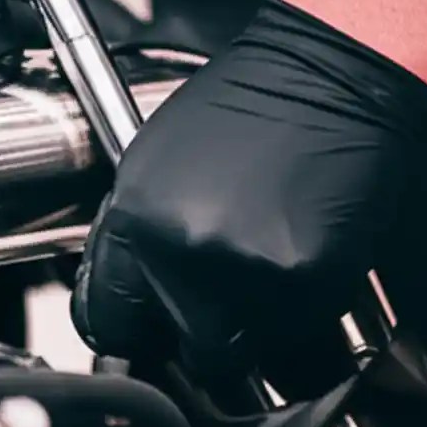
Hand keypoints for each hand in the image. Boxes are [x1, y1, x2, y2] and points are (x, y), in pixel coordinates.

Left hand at [71, 0, 426, 374]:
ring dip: (252, 325)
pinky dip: (298, 306)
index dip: (130, 333)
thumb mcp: (147, 168)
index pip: (107, 322)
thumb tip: (130, 303)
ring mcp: (246, 270)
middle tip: (220, 292)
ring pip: (243, 349)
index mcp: (133, 222)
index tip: (145, 332)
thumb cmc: (239, 112)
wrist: (318, 78)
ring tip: (259, 258)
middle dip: (199, 331)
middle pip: (183, 348)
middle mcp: (182, 251)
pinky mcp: (306, 277)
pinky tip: (293, 251)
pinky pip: (296, 328)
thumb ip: (133, 243)